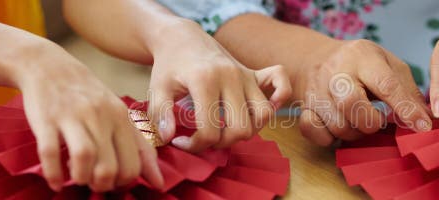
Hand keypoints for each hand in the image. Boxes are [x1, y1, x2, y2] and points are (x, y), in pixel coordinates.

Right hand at [12, 44, 162, 191]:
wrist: (48, 65)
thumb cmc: (86, 95)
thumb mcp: (117, 112)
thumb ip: (139, 145)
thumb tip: (158, 182)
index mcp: (120, 116)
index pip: (133, 162)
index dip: (125, 181)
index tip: (114, 182)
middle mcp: (99, 115)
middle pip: (109, 165)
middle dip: (104, 184)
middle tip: (96, 184)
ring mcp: (71, 116)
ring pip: (84, 157)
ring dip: (82, 178)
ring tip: (79, 180)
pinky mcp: (45, 119)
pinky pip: (50, 153)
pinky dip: (53, 173)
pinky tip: (56, 181)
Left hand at [145, 21, 290, 151]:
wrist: (183, 37)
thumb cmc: (169, 64)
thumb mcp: (157, 87)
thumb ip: (160, 113)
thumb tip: (168, 137)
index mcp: (206, 81)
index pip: (210, 130)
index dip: (195, 145)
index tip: (182, 142)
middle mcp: (231, 77)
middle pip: (242, 129)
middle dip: (223, 142)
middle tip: (205, 138)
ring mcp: (245, 75)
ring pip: (262, 116)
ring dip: (247, 130)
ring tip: (227, 127)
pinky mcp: (254, 73)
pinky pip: (281, 83)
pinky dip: (279, 98)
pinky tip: (261, 107)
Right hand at [290, 39, 431, 145]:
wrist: (316, 57)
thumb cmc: (361, 65)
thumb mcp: (387, 66)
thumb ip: (408, 91)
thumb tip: (426, 120)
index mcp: (363, 57)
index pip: (386, 84)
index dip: (406, 108)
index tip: (423, 127)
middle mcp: (336, 71)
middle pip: (351, 104)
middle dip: (370, 122)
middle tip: (376, 121)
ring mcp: (316, 89)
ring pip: (337, 125)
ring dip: (354, 132)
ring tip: (358, 121)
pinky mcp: (304, 106)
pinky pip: (313, 131)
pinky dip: (328, 137)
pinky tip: (337, 127)